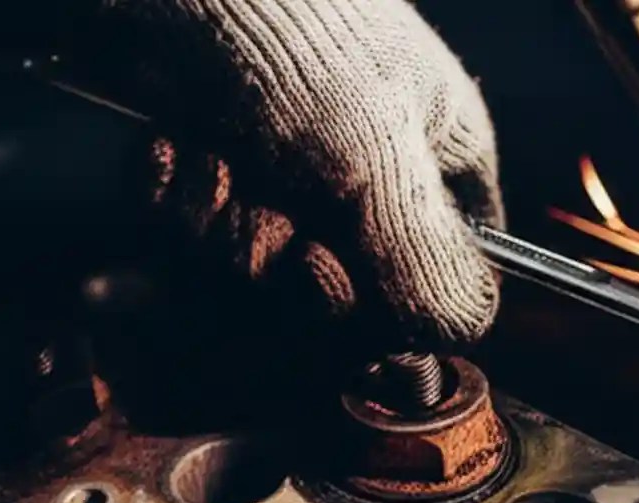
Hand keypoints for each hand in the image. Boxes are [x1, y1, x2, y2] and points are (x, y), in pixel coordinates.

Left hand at [97, 0, 503, 350]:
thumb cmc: (294, 36)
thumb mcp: (374, 156)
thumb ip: (422, 256)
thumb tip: (465, 330)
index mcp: (435, 153)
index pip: (451, 264)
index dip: (402, 302)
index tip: (361, 299)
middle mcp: (363, 169)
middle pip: (337, 286)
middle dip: (289, 262)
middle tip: (276, 220)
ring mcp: (282, 166)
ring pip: (255, 263)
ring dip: (223, 225)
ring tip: (214, 160)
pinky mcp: (207, 160)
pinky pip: (191, 228)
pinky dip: (173, 197)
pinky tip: (173, 147)